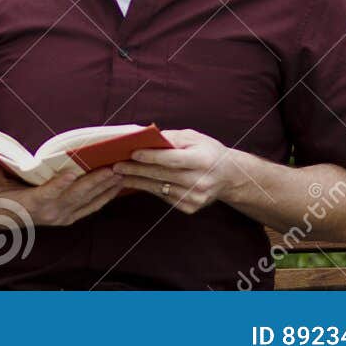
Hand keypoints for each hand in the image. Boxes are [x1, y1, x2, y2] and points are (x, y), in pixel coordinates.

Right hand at [0, 160, 125, 227]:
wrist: (1, 215)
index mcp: (32, 203)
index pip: (48, 193)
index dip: (60, 184)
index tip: (73, 171)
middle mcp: (50, 213)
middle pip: (76, 196)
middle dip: (96, 181)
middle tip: (113, 166)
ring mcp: (62, 217)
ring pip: (88, 201)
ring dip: (106, 187)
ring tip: (122, 171)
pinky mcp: (70, 217)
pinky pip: (91, 207)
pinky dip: (106, 196)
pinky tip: (118, 185)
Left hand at [110, 128, 241, 213]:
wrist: (229, 176)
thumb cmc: (207, 151)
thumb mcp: (194, 138)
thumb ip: (171, 138)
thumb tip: (145, 138)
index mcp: (203, 160)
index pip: (172, 159)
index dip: (151, 156)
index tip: (132, 152)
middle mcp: (200, 181)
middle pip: (162, 175)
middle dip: (136, 170)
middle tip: (116, 165)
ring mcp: (196, 198)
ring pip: (159, 188)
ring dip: (136, 181)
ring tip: (119, 174)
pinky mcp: (190, 208)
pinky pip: (164, 197)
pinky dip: (148, 188)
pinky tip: (134, 182)